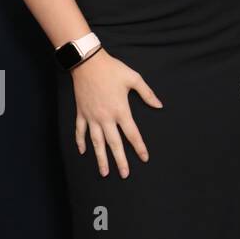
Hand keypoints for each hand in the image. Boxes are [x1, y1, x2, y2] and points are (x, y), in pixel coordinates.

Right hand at [70, 49, 162, 178]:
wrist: (88, 63)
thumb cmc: (113, 70)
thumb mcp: (134, 79)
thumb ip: (147, 94)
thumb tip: (159, 105)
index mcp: (120, 110)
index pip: (132, 134)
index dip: (139, 147)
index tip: (144, 158)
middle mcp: (105, 117)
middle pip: (114, 143)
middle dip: (120, 160)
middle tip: (125, 175)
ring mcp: (91, 117)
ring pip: (96, 142)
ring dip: (100, 158)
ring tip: (104, 172)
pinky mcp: (81, 113)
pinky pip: (80, 131)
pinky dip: (80, 142)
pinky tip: (83, 152)